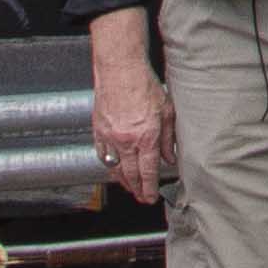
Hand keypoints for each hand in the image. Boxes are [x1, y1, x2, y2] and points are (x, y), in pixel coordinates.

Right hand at [86, 24, 167, 204]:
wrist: (120, 70)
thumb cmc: (144, 85)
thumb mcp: (167, 111)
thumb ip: (168, 138)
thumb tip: (169, 157)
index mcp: (146, 137)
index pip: (148, 172)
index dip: (150, 188)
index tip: (151, 197)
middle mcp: (126, 140)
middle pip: (131, 175)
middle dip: (137, 190)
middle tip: (142, 198)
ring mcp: (110, 137)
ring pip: (115, 168)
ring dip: (122, 181)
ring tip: (129, 188)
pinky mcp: (98, 130)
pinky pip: (102, 155)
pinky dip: (108, 165)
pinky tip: (113, 169)